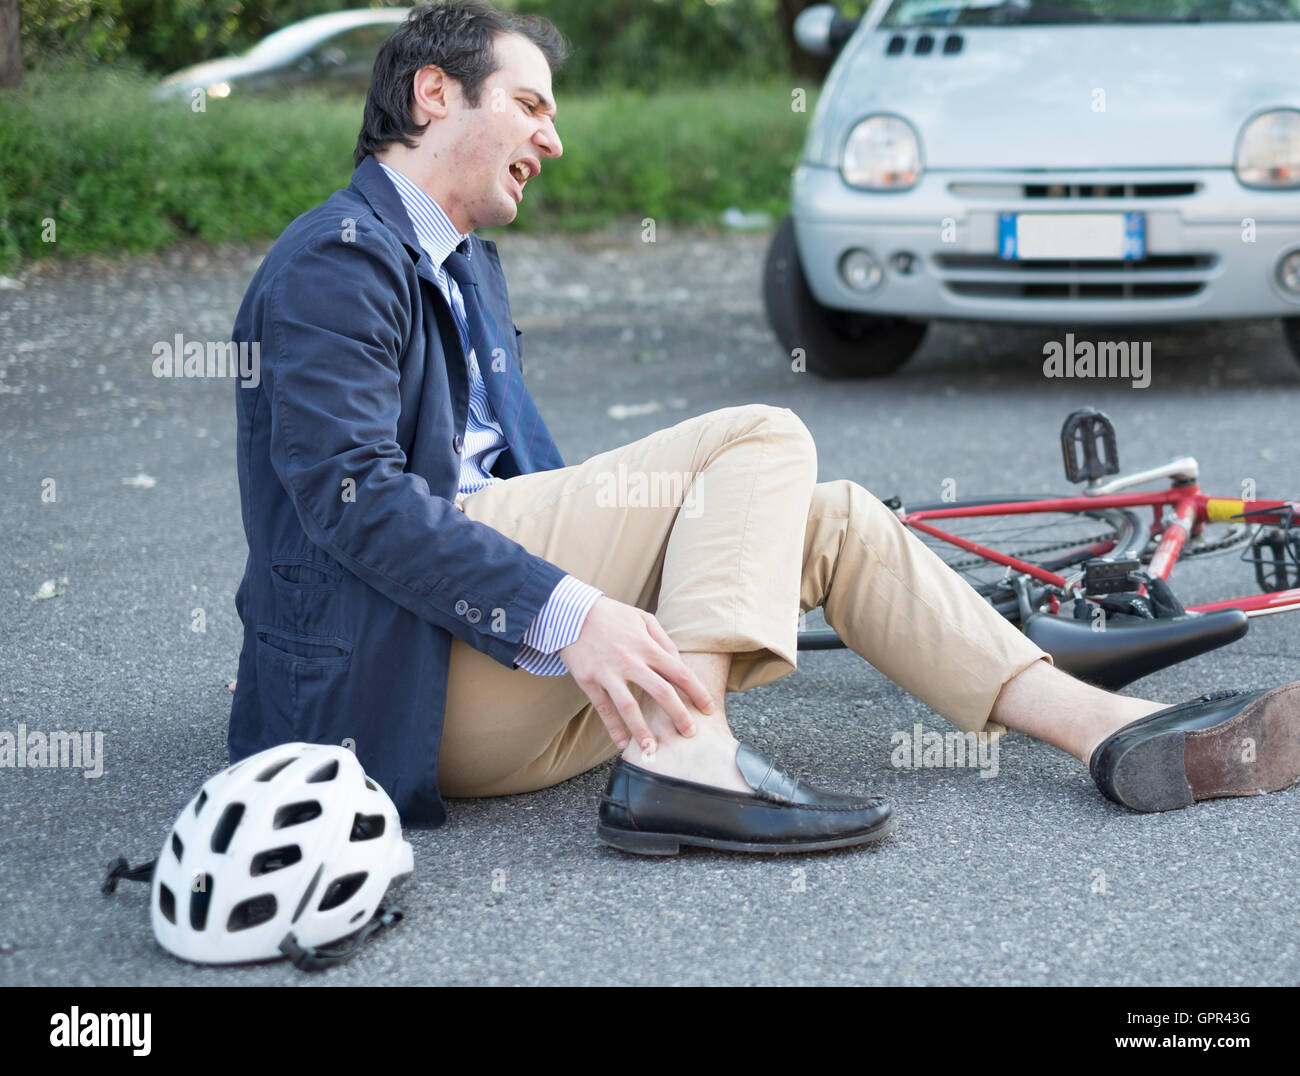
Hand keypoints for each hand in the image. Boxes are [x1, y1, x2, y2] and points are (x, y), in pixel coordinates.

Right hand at [559, 597, 714, 754]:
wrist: (571, 613)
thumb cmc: (612, 616)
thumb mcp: (643, 619)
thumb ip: (664, 641)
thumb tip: (680, 663)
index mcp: (647, 646)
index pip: (680, 673)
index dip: (697, 692)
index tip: (708, 708)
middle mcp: (630, 661)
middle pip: (661, 692)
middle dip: (678, 715)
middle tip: (690, 733)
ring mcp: (608, 672)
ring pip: (629, 706)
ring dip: (641, 730)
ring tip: (652, 750)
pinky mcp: (588, 680)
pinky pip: (603, 708)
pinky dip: (612, 728)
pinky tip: (621, 744)